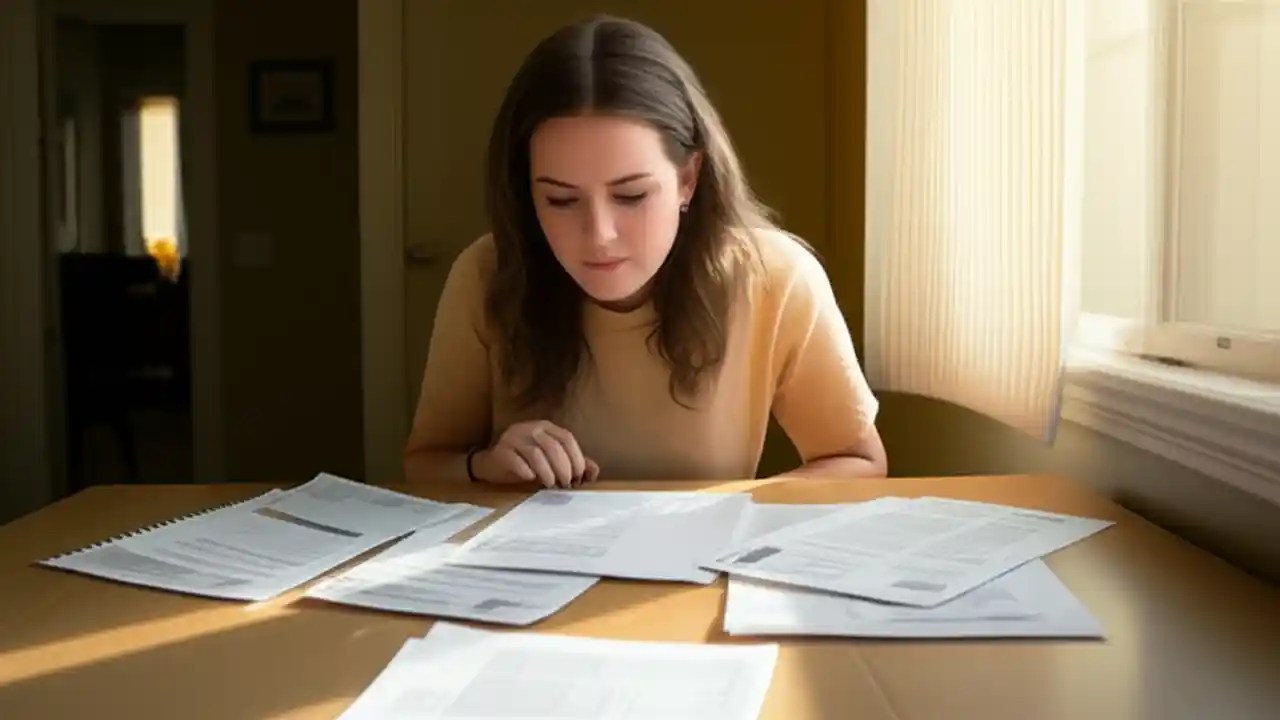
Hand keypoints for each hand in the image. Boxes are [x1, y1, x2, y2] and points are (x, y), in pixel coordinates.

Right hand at [473, 420, 599, 487]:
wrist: (492, 464)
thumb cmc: (525, 462)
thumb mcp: (550, 461)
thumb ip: (572, 463)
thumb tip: (593, 471)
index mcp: (545, 427)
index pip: (566, 438)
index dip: (576, 458)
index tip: (579, 477)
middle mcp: (530, 428)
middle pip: (553, 447)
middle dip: (563, 468)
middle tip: (566, 485)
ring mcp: (514, 437)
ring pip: (536, 454)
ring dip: (548, 472)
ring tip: (551, 485)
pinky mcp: (501, 451)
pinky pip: (517, 461)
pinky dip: (527, 472)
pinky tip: (531, 479)